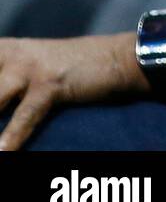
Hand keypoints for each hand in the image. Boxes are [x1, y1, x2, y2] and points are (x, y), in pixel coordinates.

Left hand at [0, 34, 147, 150]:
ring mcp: (27, 68)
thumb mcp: (30, 68)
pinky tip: (3, 152)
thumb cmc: (70, 68)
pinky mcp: (50, 84)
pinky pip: (24, 116)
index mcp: (0, 49)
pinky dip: (11, 138)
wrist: (118, 58)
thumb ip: (5, 81)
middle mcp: (8, 54)